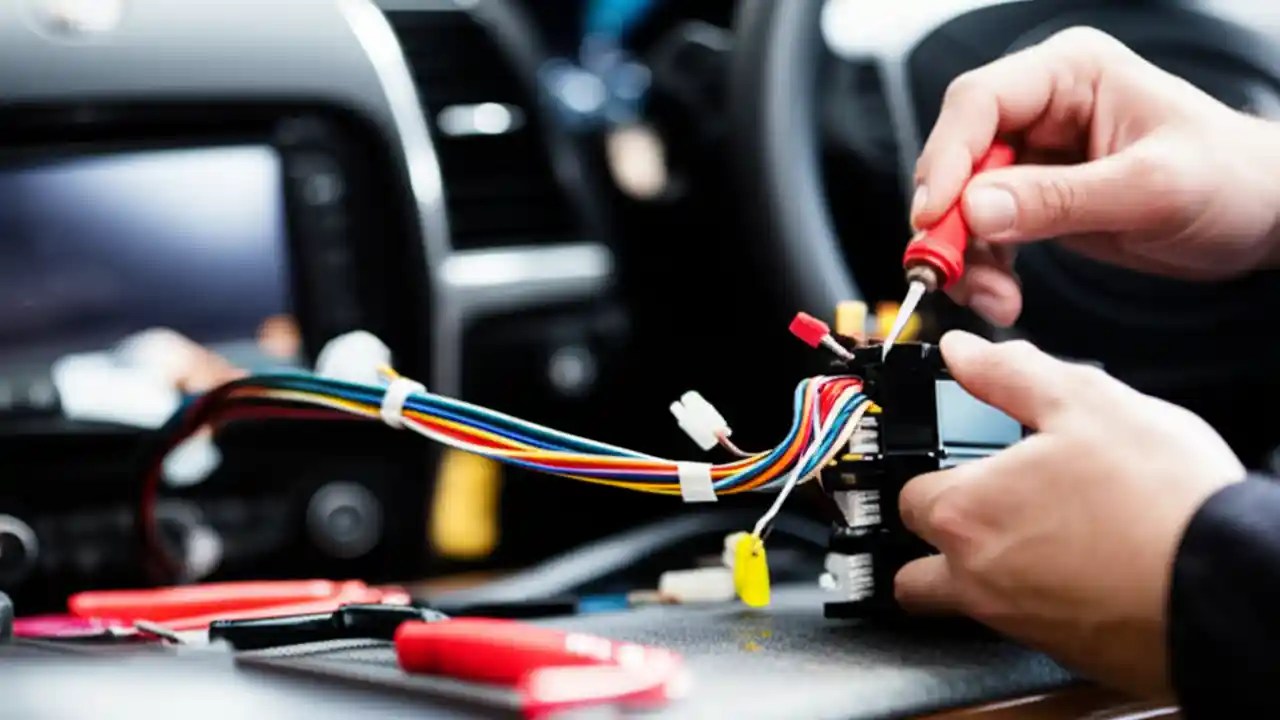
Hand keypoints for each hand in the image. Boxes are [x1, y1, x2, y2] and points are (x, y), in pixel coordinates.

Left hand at [894, 330, 1245, 697]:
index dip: (932, 469)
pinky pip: (1019, 626)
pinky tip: (1075, 564)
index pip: (907, 494)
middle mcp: (976, 578)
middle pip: (914, 566)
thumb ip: (1010, 372)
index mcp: (966, 513)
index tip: (956, 459)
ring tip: (1027, 536)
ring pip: (960, 604)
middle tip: (984, 503)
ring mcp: (1015, 623)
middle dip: (937, 536)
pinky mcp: (1060, 652)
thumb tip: (964, 352)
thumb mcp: (1087, 403)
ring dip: (974, 574)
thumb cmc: (1162, 502)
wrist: (1231, 587)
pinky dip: (1033, 598)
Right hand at [912, 27, 1279, 326]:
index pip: (978, 104)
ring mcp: (1034, 156)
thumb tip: (976, 210)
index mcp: (1069, 73)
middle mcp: (1042, 108)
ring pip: (962, 204)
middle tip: (946, 272)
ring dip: (965, 257)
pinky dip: (983, 270)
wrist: (1263, 216)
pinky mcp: (1034, 200)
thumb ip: (1060, 198)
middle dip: (949, 222)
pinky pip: (984, 234)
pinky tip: (1003, 297)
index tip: (934, 217)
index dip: (947, 159)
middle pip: (959, 157)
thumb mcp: (1151, 188)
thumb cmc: (1231, 179)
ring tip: (993, 299)